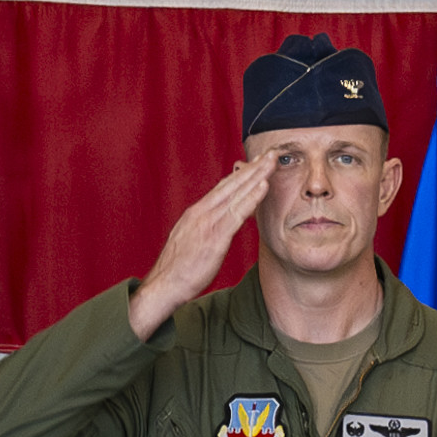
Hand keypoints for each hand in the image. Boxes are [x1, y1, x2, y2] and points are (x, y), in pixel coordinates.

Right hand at [126, 150, 280, 339]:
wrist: (164, 284)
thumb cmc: (177, 269)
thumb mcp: (189, 241)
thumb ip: (203, 228)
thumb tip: (215, 223)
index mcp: (196, 213)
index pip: (222, 188)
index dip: (241, 174)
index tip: (256, 163)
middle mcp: (202, 212)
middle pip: (232, 184)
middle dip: (253, 167)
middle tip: (271, 153)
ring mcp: (208, 223)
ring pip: (237, 193)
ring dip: (257, 175)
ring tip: (272, 161)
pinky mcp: (215, 237)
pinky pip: (237, 213)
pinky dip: (251, 197)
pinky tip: (264, 186)